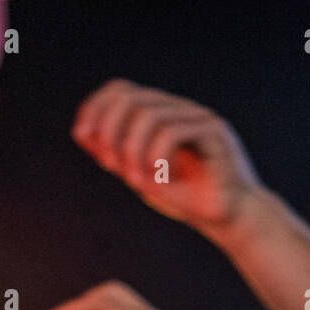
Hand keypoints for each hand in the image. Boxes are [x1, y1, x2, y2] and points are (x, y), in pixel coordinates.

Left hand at [72, 79, 263, 240]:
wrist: (229, 219)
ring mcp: (198, 116)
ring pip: (148, 114)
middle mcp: (180, 109)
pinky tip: (162, 180)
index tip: (81, 135)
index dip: (97, 106)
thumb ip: (116, 156)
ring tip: (137, 179)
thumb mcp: (142, 177)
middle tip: (110, 165)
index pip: (122, 90)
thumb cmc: (188, 200)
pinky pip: (171, 133)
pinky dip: (156, 158)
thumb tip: (82, 133)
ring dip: (132, 149)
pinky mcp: (214, 130)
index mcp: (162, 114)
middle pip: (131, 96)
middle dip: (110, 128)